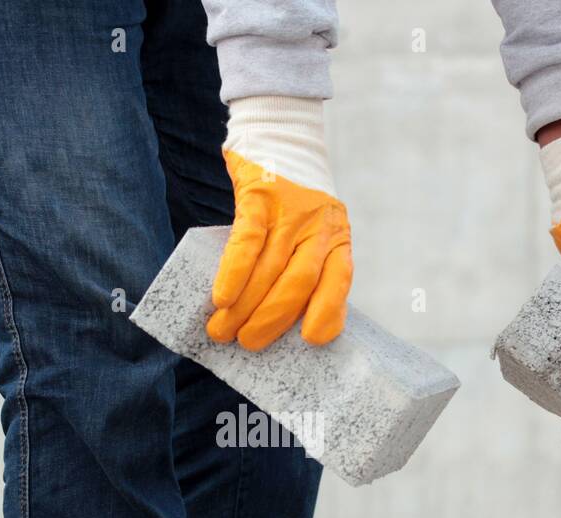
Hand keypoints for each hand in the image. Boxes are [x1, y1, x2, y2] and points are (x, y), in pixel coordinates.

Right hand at [208, 96, 351, 350]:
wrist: (279, 132)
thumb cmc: (292, 195)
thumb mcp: (314, 225)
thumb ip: (307, 261)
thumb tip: (279, 315)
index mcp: (337, 236)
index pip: (339, 280)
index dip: (326, 313)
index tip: (308, 341)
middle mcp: (320, 224)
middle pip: (299, 282)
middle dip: (271, 319)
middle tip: (246, 343)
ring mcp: (290, 209)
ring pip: (270, 268)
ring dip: (245, 306)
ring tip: (223, 331)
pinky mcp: (260, 195)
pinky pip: (247, 242)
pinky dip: (234, 273)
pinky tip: (221, 298)